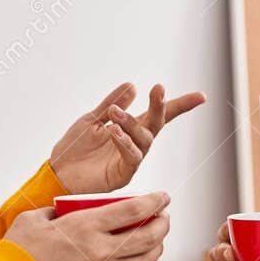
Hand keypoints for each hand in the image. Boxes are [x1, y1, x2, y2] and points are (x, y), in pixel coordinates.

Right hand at [5, 193, 170, 260]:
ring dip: (158, 245)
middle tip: (163, 214)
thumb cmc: (20, 254)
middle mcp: (101, 250)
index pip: (134, 210)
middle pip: (149, 235)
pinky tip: (138, 255)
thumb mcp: (36, 219)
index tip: (163, 196)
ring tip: (157, 235)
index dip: (154, 201)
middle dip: (163, 223)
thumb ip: (58, 211)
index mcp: (86, 227)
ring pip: (146, 259)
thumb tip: (68, 210)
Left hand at [50, 82, 205, 194]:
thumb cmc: (74, 150)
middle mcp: (135, 144)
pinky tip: (114, 131)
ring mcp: (130, 159)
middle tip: (158, 88)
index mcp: (129, 129)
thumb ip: (112, 103)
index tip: (202, 96)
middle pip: (156, 124)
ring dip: (132, 123)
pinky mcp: (122, 174)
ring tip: (115, 112)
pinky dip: (124, 142)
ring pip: (144, 139)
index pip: (159, 115)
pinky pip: (131, 157)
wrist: (58, 174)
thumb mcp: (92, 119)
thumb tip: (132, 86)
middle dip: (160, 106)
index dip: (180, 105)